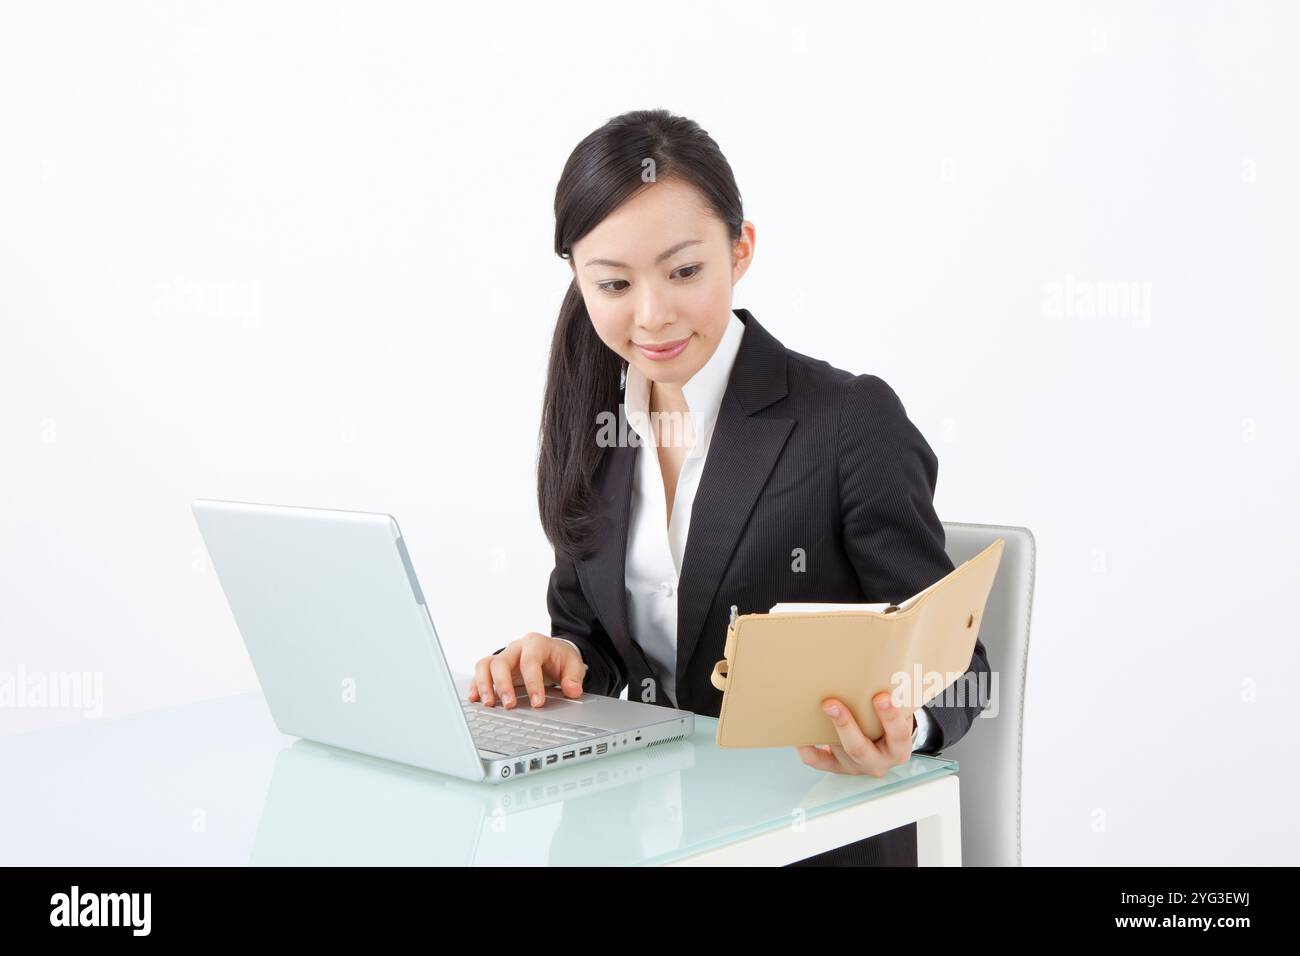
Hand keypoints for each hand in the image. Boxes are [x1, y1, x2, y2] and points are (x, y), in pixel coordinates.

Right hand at [467, 633, 585, 708]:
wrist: (552, 652)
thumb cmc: (560, 658)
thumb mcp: (573, 665)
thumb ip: (574, 677)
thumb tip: (572, 690)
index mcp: (536, 643)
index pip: (530, 661)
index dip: (533, 683)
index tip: (537, 703)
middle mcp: (516, 647)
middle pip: (502, 661)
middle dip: (504, 685)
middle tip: (510, 705)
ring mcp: (503, 656)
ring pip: (485, 665)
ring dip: (484, 685)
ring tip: (489, 704)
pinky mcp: (495, 667)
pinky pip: (480, 672)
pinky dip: (476, 685)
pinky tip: (475, 699)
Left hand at [795, 692, 915, 776]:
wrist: (882, 747)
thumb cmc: (889, 723)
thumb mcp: (900, 714)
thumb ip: (896, 699)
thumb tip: (884, 666)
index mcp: (898, 749)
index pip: (898, 734)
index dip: (890, 717)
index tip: (882, 696)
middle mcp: (877, 762)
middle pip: (859, 748)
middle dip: (844, 725)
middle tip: (831, 703)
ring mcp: (856, 767)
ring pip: (837, 752)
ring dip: (824, 731)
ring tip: (811, 710)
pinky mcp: (837, 768)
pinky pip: (818, 762)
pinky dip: (807, 749)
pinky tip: (800, 735)